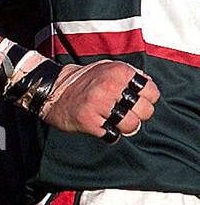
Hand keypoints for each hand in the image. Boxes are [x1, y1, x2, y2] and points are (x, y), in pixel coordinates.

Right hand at [39, 60, 158, 140]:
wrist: (50, 90)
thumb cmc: (83, 81)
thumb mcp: (108, 68)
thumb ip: (130, 76)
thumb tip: (149, 90)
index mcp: (119, 72)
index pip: (153, 93)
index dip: (145, 100)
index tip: (132, 101)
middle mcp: (111, 86)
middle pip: (146, 111)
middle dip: (137, 116)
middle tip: (123, 113)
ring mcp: (99, 104)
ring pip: (132, 126)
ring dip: (123, 127)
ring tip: (112, 121)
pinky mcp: (88, 121)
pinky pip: (112, 136)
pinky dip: (108, 135)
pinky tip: (99, 126)